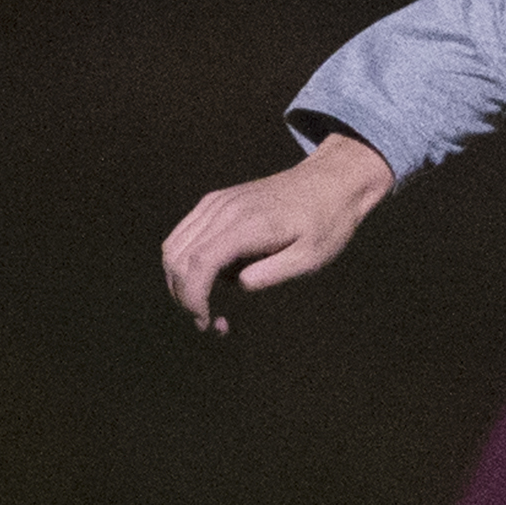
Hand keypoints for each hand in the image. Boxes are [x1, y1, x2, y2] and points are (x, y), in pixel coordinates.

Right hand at [162, 134, 393, 331]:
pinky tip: (217, 278)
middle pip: (178, 258)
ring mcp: (216, 203)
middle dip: (185, 297)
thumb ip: (273, 273)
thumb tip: (239, 285)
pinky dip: (186, 263)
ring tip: (211, 305)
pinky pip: (184, 235)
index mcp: (248, 224)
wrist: (332, 181)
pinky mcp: (215, 202)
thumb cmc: (326, 222)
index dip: (193, 297)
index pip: (199, 262)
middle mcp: (224, 209)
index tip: (206, 321)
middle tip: (213, 323)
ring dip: (182, 282)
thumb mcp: (312, 256)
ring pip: (174, 247)